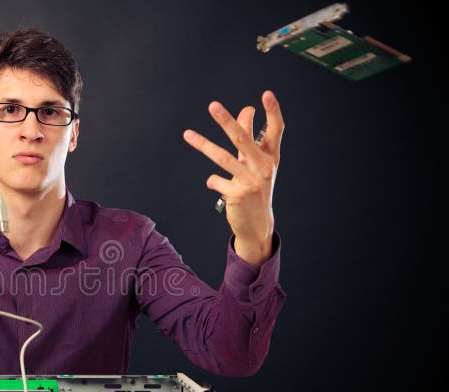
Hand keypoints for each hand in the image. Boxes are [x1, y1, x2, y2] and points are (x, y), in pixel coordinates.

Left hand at [183, 90, 283, 267]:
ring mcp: (251, 181)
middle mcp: (263, 167)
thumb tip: (246, 110)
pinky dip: (213, 181)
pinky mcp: (238, 194)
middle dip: (227, 121)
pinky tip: (216, 185)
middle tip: (213, 106)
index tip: (266, 94)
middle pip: (242, 139)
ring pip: (222, 158)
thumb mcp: (255, 163)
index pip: (275, 130)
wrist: (258, 224)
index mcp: (270, 157)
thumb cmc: (256, 188)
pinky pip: (215, 180)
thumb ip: (249, 137)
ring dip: (203, 144)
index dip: (273, 111)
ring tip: (187, 134)